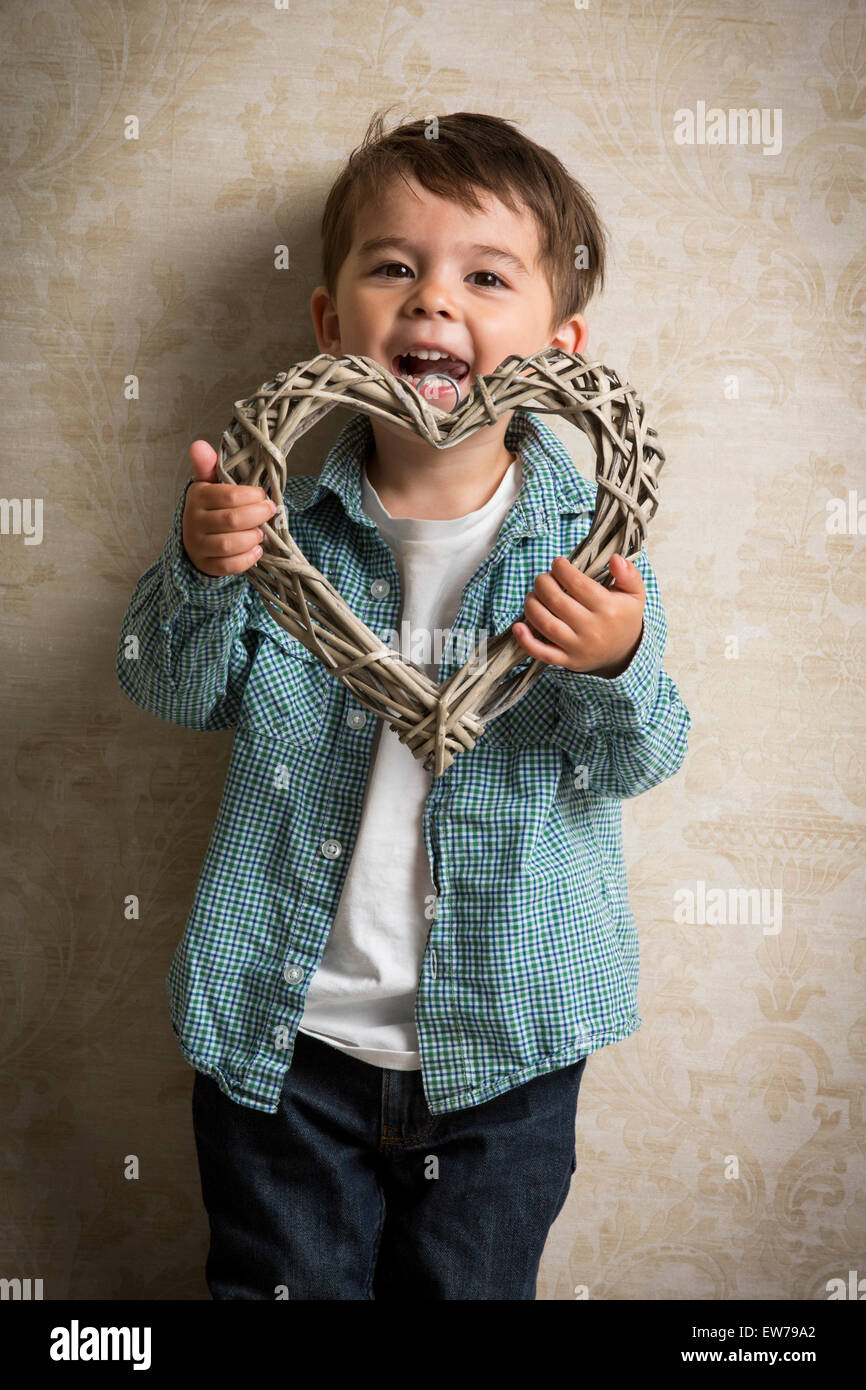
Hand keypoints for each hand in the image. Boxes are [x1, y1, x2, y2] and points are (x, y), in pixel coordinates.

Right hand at [181, 440, 278, 575]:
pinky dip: (247, 558)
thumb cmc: (210, 508)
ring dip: (252, 538)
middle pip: (232, 520)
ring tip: (261, 532)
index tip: (264, 496)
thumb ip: (208, 466)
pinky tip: (256, 550)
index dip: (252, 497)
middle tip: (269, 511)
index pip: (228, 496)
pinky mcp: (206, 565)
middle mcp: (194, 522)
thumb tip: (199, 444)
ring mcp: (198, 545)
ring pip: (229, 544)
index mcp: (198, 497)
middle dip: (257, 516)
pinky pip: (228, 566)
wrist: (195, 539)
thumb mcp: (208, 485)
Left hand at [512, 553, 645, 676]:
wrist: (624, 653)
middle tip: (543, 578)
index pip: (577, 584)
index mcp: (608, 609)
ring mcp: (578, 647)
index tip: (558, 563)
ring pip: (546, 624)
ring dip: (532, 605)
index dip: (561, 569)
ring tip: (533, 595)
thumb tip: (615, 559)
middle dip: (543, 583)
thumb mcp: (635, 594)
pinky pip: (542, 653)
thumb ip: (629, 574)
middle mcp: (592, 629)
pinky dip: (526, 641)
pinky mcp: (567, 661)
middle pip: (557, 601)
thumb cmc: (624, 617)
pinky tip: (518, 627)